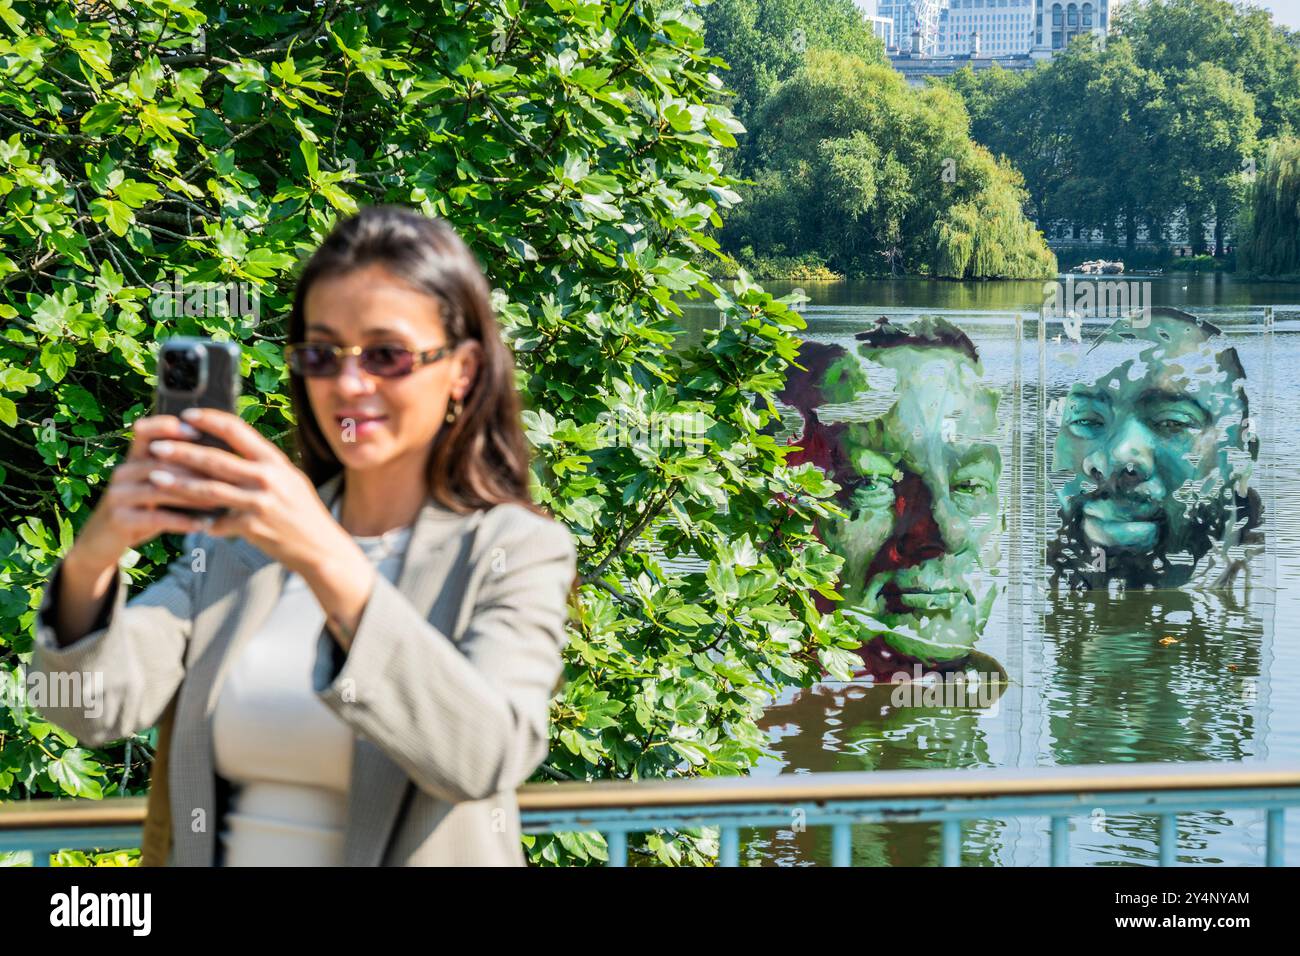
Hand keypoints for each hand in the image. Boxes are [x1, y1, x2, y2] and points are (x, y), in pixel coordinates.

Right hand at [71, 414, 214, 568]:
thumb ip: (175, 470)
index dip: (169, 427)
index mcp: (132, 459)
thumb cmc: (141, 509)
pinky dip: (183, 521)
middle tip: (228, 475)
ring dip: (194, 495)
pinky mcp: (119, 519)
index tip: (198, 431)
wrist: (102, 541)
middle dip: (196, 469)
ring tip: (222, 501)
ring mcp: (118, 495)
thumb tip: (220, 456)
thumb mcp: (154, 485)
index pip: (146, 431)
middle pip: (161, 462)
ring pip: (160, 488)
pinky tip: (204, 524)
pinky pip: (156, 517)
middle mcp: (123, 472)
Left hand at [143, 407, 350, 576]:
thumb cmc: (303, 511)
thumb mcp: (289, 479)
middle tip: (156, 446)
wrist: (320, 546)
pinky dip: (198, 520)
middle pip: (215, 460)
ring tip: (154, 477)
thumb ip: (262, 465)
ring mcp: (258, 503)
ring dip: (177, 483)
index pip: (237, 430)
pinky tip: (179, 517)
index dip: (209, 420)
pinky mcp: (251, 527)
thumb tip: (231, 447)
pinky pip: (216, 522)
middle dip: (181, 452)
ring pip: (208, 490)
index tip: (187, 415)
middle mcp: (267, 478)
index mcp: (275, 461)